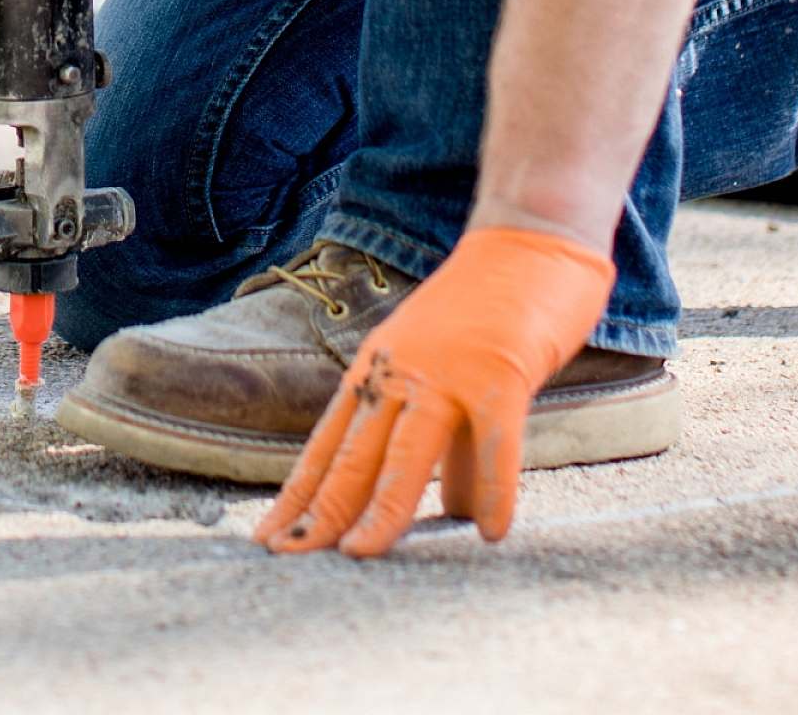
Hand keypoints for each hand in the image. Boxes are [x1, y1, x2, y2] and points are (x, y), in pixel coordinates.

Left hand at [256, 226, 614, 559]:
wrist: (529, 241)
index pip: (327, 444)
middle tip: (288, 557)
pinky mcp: (499, 371)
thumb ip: (452, 449)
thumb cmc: (490, 316)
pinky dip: (493, 486)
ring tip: (362, 555)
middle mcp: (399, 371)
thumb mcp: (453, 383)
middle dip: (319, 509)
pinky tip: (490, 531)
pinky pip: (493, 438)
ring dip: (383, 506)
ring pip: (407, 450)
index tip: (268, 537)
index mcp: (378, 372)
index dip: (299, 494)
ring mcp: (446, 371)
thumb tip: (454, 515)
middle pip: (352, 452)